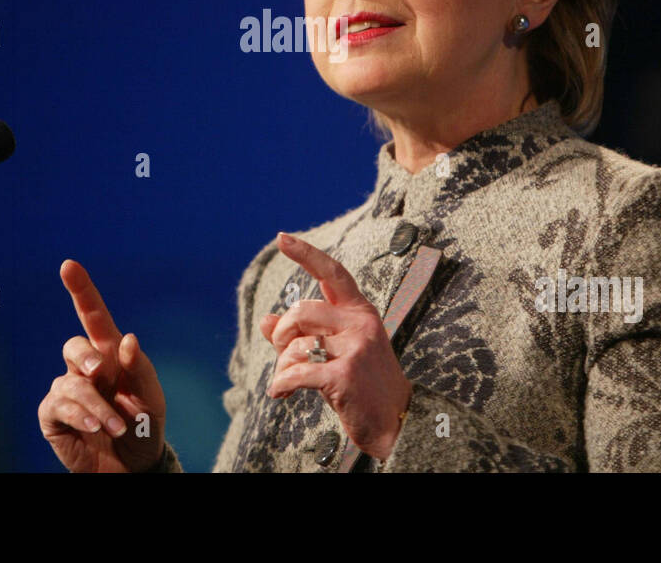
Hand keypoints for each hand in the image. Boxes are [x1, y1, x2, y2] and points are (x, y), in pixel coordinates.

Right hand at [38, 259, 167, 471]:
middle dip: (87, 356)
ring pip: (71, 383)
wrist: (134, 467)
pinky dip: (81, 416)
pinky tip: (95, 429)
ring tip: (116, 426)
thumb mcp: (152, 398)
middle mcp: (85, 369)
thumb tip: (127, 338)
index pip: (93, 317)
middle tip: (101, 372)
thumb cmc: (144, 427)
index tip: (68, 265)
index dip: (81, 290)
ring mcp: (67, 391)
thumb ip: (140, 368)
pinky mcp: (54, 416)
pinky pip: (59, 405)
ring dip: (98, 406)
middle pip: (74, 345)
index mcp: (111, 355)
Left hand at [260, 232, 412, 460]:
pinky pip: (297, 372)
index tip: (281, 238)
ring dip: (282, 363)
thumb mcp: (335, 351)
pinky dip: (282, 384)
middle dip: (281, 334)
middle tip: (281, 353)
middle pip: (301, 310)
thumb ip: (301, 333)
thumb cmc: (362, 384)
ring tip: (286, 380)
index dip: (306, 254)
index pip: (332, 273)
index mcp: (359, 311)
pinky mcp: (345, 374)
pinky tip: (280, 394)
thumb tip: (265, 319)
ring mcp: (355, 347)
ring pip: (297, 341)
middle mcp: (360, 323)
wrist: (395, 422)